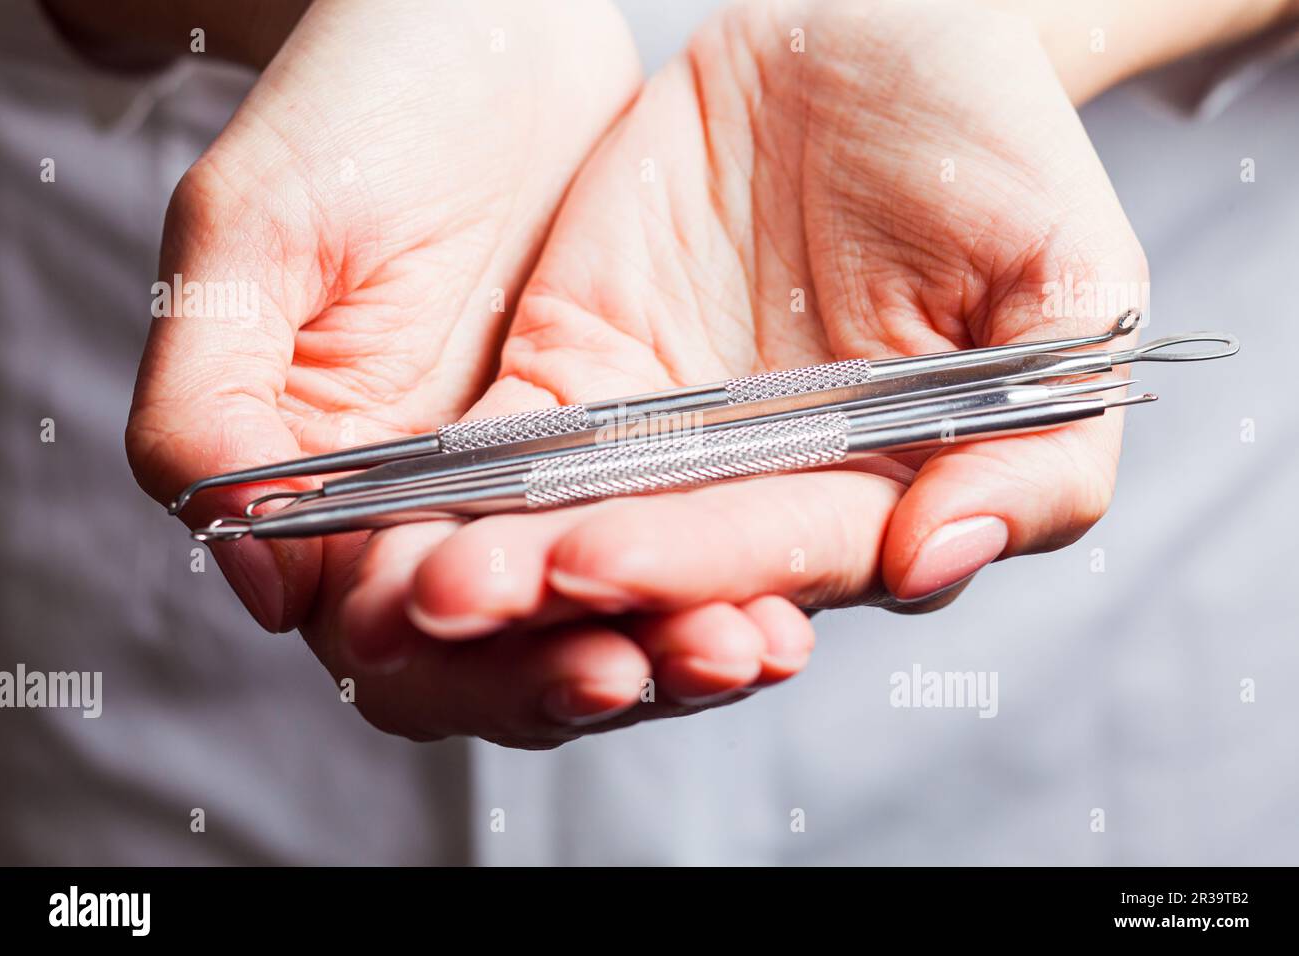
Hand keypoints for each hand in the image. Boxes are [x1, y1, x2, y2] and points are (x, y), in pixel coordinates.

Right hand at [124, 0, 758, 745]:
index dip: (490, 679)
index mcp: (330, 496)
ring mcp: (533, 478)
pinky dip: (720, 560)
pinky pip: (668, 522)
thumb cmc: (345, 108)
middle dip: (609, 673)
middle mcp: (435, 508)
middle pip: (517, 654)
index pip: (400, 647)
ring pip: (603, 607)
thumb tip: (252, 581)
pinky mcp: (620, 433)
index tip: (593, 665)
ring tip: (764, 645)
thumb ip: (211, 409)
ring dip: (682, 641)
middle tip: (713, 659)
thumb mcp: (251, 237)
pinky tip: (787, 576)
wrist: (477, 20)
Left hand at [348, 0, 1148, 678]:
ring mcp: (660, 446)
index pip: (784, 561)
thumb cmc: (993, 145)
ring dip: (489, 570)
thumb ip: (1041, 441)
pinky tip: (391, 520)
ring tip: (411, 587)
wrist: (878, 34)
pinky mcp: (575, 385)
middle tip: (462, 602)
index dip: (697, 575)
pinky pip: (505, 454)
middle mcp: (760, 491)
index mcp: (877, 489)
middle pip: (659, 577)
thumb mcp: (1067, 278)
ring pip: (568, 536)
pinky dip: (449, 493)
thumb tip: (938, 562)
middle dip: (561, 600)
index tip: (603, 567)